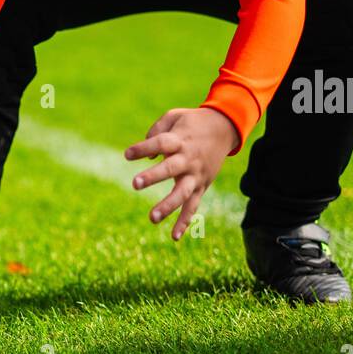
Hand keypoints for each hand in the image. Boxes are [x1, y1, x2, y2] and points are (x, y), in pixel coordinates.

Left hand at [124, 107, 239, 240]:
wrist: (224, 128)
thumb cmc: (192, 123)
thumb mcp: (174, 116)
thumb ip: (157, 130)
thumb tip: (148, 155)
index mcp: (180, 140)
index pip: (160, 143)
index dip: (143, 148)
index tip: (127, 154)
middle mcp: (188, 159)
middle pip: (170, 168)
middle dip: (153, 176)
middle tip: (135, 184)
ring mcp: (196, 175)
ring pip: (182, 193)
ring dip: (168, 206)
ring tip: (152, 218)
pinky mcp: (201, 186)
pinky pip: (193, 206)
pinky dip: (185, 222)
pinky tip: (174, 237)